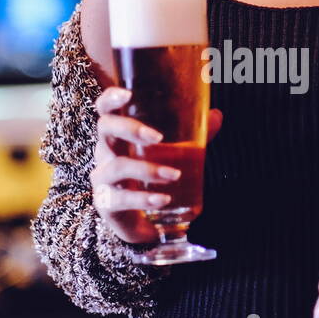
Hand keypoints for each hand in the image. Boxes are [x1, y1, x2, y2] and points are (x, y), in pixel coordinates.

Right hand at [92, 86, 222, 244]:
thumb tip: (216, 115)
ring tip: (174, 175)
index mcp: (118, 135)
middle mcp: (105, 152)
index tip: (128, 94)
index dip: (111, 98)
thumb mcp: (173, 154)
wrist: (142, 223)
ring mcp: (103, 178)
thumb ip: (193, 135)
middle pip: (106, 129)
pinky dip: (143, 199)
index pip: (105, 109)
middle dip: (130, 128)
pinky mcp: (106, 204)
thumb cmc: (151, 179)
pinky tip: (163, 199)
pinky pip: (120, 199)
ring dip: (147, 169)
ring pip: (117, 166)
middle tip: (158, 137)